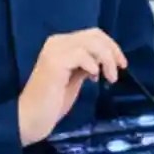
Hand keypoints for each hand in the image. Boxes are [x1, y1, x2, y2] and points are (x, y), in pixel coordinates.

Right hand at [18, 28, 126, 145]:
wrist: (31, 117)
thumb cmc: (52, 102)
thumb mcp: (75, 79)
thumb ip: (86, 65)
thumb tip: (104, 60)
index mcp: (61, 44)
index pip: (92, 35)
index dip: (111, 46)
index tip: (121, 64)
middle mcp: (56, 42)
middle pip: (94, 35)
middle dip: (112, 51)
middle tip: (119, 69)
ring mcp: (54, 50)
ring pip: (91, 43)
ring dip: (106, 60)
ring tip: (109, 78)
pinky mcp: (54, 61)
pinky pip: (82, 55)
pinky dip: (93, 65)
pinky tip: (93, 78)